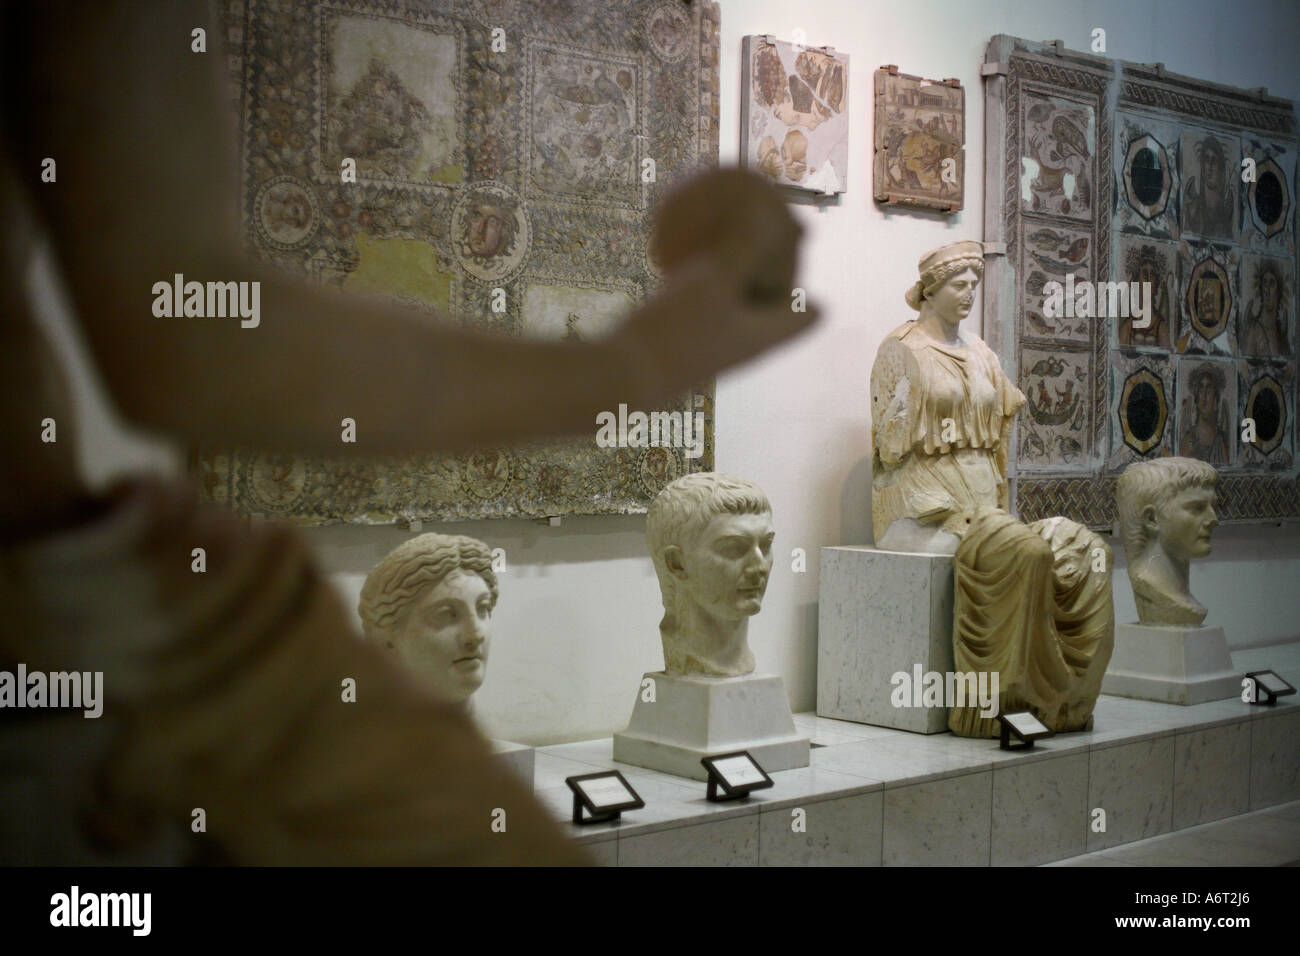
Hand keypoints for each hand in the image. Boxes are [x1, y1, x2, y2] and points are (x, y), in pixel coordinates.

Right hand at [611, 168, 818, 398]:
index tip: (800, 251)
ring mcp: (714, 342)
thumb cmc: (675, 331)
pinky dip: (700, 276)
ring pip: (736, 300)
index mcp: (764, 334)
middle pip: (774, 303)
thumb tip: (771, 212)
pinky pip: (701, 301)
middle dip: (774, 268)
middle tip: (768, 227)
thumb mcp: (712, 279)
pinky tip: (675, 246)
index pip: (811, 314)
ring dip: (736, 270)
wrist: (621, 377)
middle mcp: (745, 342)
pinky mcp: (684, 339)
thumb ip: (745, 245)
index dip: (813, 288)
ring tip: (726, 229)